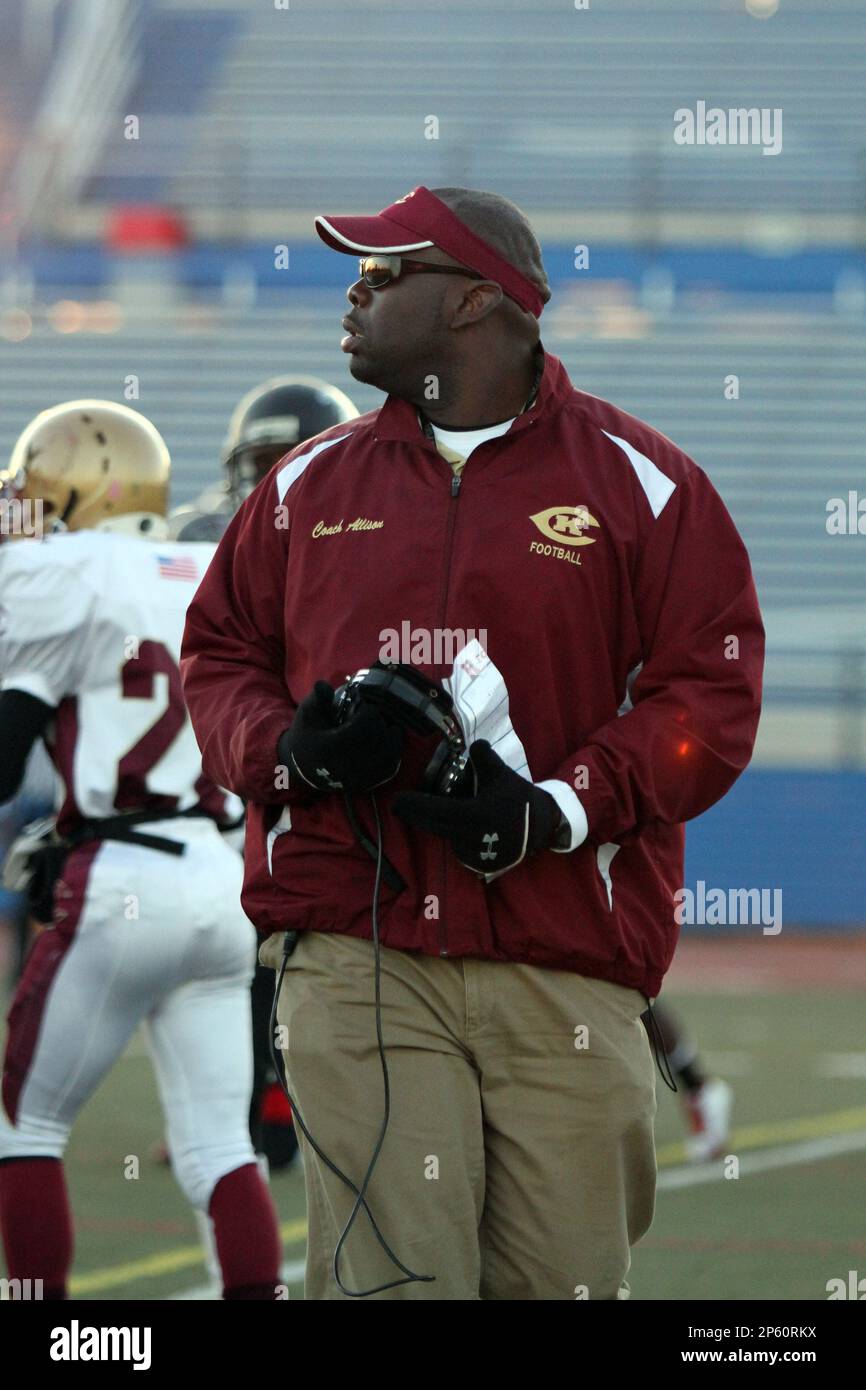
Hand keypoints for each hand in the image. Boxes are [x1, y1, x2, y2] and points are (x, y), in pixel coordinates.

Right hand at [278, 681, 402, 793]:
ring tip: (387, 726)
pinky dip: (394, 753)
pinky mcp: (364, 785)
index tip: (360, 706)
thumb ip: (318, 698)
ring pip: (388, 756)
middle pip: (378, 740)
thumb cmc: (307, 735)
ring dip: (392, 737)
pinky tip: (389, 741)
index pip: (362, 727)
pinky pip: (389, 769)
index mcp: (329, 747)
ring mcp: (356, 778)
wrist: (303, 767)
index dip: (367, 711)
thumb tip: (323, 685)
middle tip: (372, 715)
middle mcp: (344, 766)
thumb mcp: (307, 714)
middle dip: (379, 722)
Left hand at [392, 740, 561, 880]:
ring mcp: (474, 854)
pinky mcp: (479, 864)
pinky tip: (452, 826)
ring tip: (427, 812)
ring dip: (435, 825)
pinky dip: (451, 836)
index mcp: (475, 815)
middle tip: (399, 806)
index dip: (414, 806)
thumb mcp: (502, 774)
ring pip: (445, 837)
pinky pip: (457, 847)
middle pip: (434, 826)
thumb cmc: (520, 799)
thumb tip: (473, 743)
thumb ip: (484, 757)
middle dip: (415, 815)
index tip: (396, 801)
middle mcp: (471, 838)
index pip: (436, 811)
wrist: (544, 826)